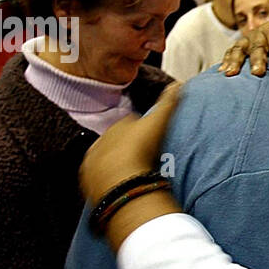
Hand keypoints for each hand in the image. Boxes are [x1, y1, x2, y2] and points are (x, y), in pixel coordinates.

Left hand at [80, 82, 182, 205]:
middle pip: (116, 142)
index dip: (141, 130)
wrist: (122, 181)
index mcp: (117, 127)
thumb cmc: (140, 149)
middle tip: (145, 157)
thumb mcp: (158, 122)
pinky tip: (122, 185)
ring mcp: (93, 162)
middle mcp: (101, 142)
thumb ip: (168, 102)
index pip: (128, 124)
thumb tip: (178, 83)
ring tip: (135, 174)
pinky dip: (109, 180)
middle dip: (127, 147)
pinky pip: (99, 179)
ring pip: (106, 161)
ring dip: (118, 165)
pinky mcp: (89, 182)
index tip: (151, 138)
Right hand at [221, 14, 268, 85]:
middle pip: (258, 47)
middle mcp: (260, 33)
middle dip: (258, 60)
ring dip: (236, 61)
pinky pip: (230, 53)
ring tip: (231, 73)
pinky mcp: (238, 47)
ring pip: (240, 49)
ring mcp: (247, 40)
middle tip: (258, 73)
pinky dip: (226, 62)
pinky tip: (222, 73)